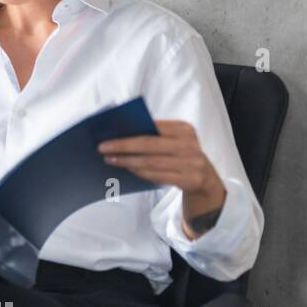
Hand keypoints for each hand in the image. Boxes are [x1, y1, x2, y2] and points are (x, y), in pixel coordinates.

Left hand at [99, 119, 226, 238]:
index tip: (107, 134)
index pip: (152, 128)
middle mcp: (190, 144)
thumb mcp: (174, 140)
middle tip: (102, 148)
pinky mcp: (190, 179)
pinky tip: (126, 168)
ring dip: (127, 161)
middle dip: (123, 146)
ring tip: (109, 159)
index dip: (129, 132)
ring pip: (151, 162)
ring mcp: (192, 163)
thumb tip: (119, 132)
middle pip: (149, 144)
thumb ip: (154, 134)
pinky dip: (139, 172)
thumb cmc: (180, 154)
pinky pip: (158, 176)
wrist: (205, 178)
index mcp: (184, 129)